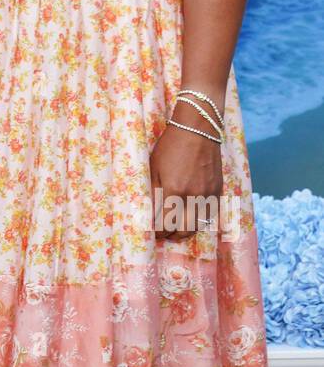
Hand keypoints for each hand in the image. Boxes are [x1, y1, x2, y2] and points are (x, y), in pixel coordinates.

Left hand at [149, 121, 222, 240]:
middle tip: (164, 234)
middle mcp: (193, 197)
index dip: (159, 233)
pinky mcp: (217, 190)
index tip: (153, 233)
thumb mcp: (155, 168)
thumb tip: (150, 214)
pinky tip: (191, 218)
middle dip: (172, 236)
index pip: (166, 225)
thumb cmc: (170, 146)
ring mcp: (208, 194)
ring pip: (198, 225)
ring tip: (177, 229)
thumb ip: (153, 193)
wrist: (197, 130)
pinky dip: (200, 220)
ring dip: (187, 231)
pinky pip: (210, 214)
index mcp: (174, 192)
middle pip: (184, 230)